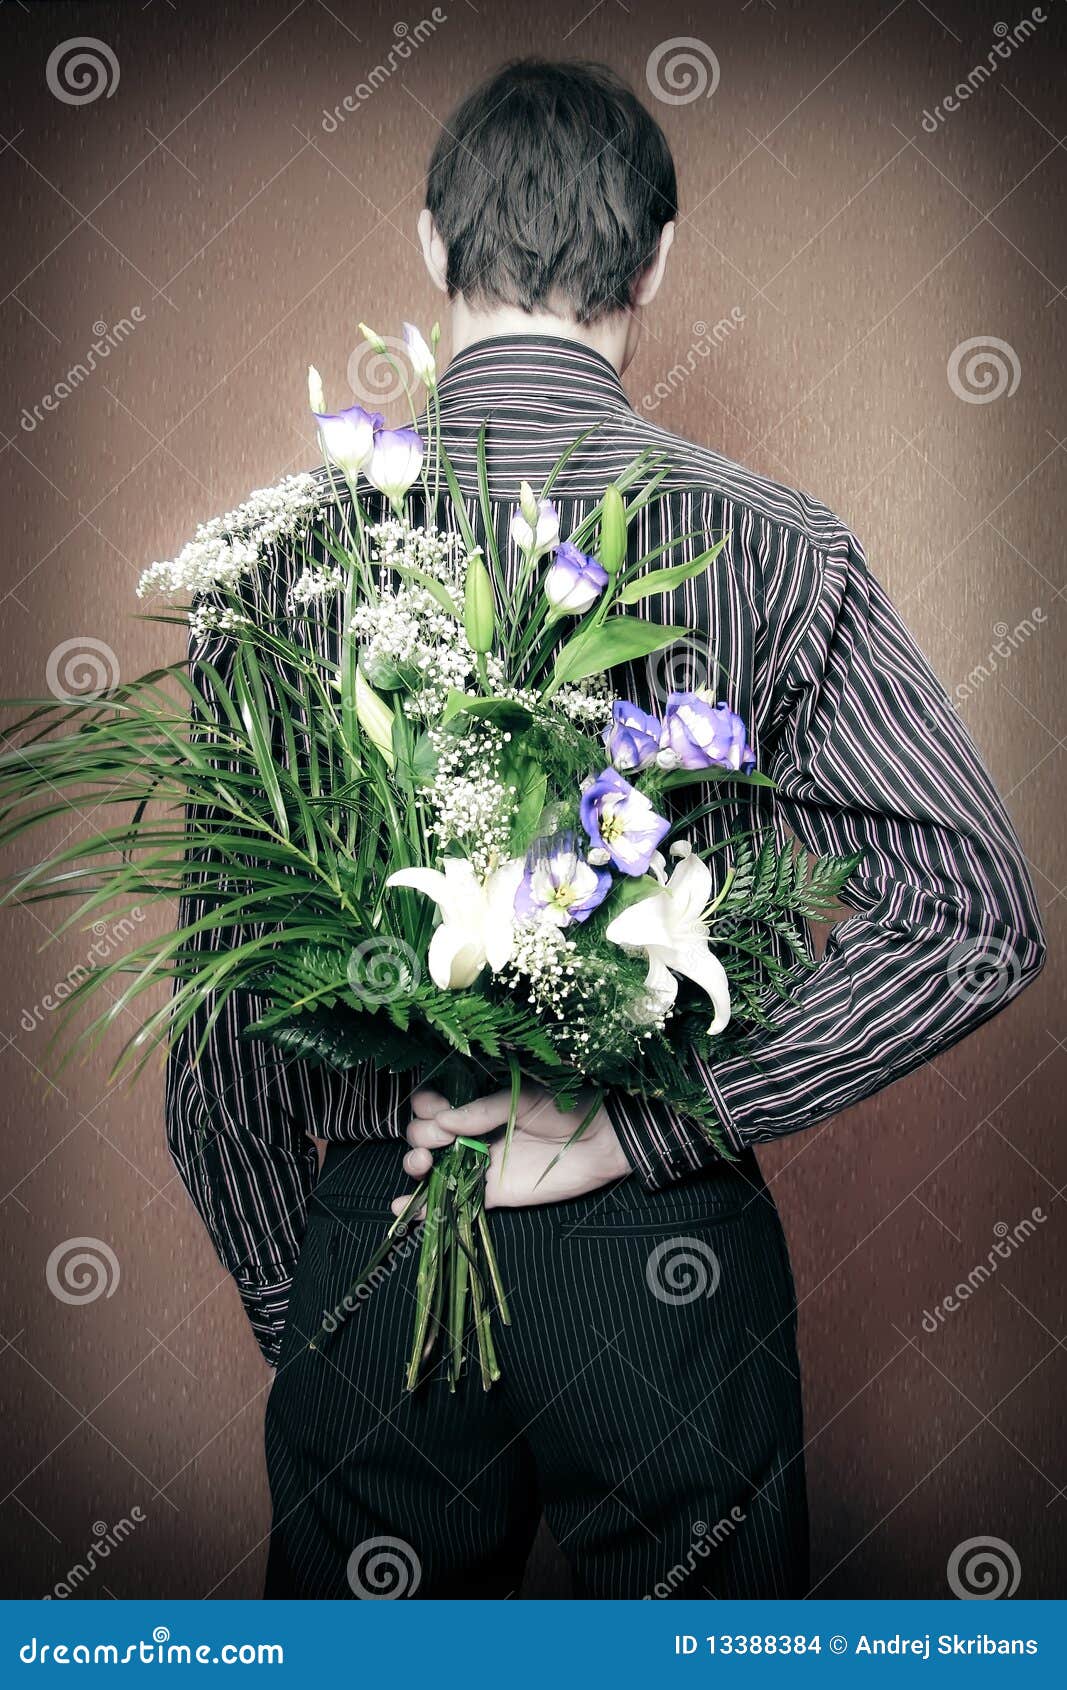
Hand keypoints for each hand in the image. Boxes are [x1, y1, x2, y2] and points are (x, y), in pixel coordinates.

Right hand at [392, 1083, 631, 1214]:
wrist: (603, 1139)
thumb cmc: (567, 1105)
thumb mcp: (524, 1098)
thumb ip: (483, 1111)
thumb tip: (443, 1121)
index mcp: (479, 1104)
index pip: (435, 1105)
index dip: (426, 1108)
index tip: (436, 1111)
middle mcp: (473, 1134)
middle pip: (426, 1136)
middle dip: (421, 1137)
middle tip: (440, 1142)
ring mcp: (480, 1164)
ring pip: (433, 1169)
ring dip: (416, 1167)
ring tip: (423, 1166)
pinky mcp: (493, 1193)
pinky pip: (455, 1201)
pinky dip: (425, 1209)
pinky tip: (402, 1209)